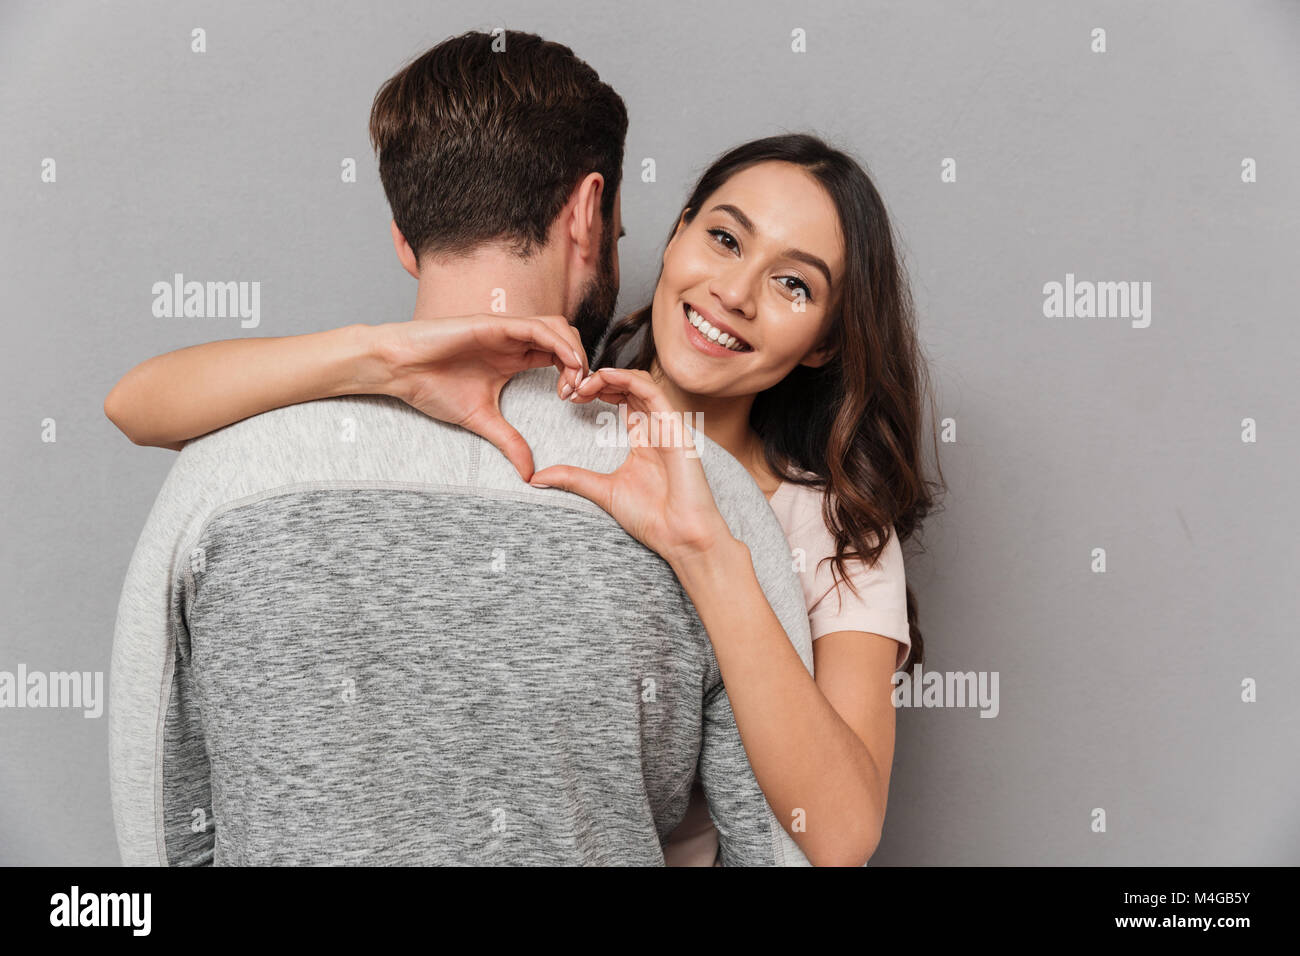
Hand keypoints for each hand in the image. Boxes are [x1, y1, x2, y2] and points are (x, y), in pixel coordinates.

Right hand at [369, 314, 587, 480]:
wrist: (398, 369)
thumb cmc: (432, 386)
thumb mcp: (480, 420)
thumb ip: (509, 442)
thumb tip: (530, 473)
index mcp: (515, 357)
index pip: (560, 357)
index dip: (575, 376)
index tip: (571, 402)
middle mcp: (514, 340)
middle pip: (566, 338)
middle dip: (581, 364)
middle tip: (578, 393)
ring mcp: (505, 329)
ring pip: (557, 327)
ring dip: (574, 352)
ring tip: (573, 381)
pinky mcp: (493, 323)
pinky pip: (535, 326)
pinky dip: (557, 342)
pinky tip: (566, 364)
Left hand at [528, 367, 736, 565]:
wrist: (680, 537)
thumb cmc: (652, 518)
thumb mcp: (602, 491)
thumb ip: (572, 479)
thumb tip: (535, 478)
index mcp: (643, 439)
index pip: (621, 400)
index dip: (595, 391)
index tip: (569, 396)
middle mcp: (656, 428)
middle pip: (628, 386)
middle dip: (598, 380)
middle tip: (571, 386)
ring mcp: (667, 426)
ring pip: (640, 382)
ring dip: (610, 376)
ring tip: (583, 382)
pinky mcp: (675, 428)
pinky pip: (653, 392)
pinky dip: (629, 379)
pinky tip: (605, 377)